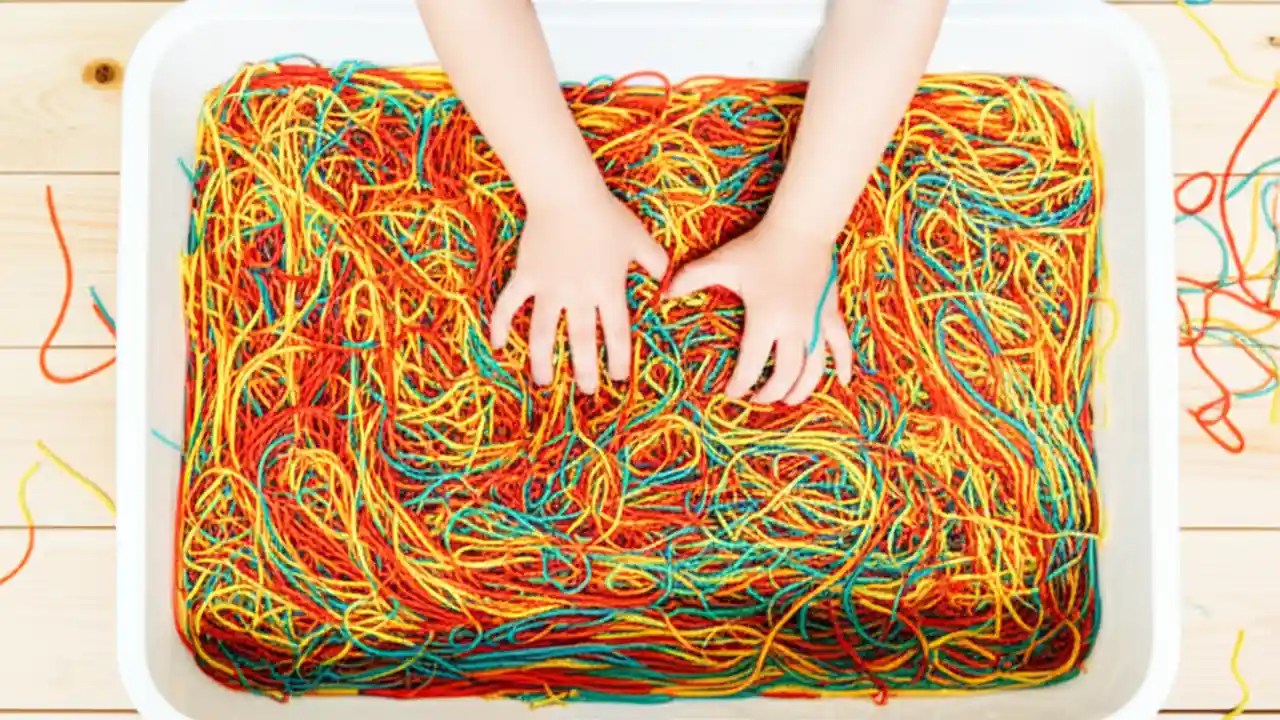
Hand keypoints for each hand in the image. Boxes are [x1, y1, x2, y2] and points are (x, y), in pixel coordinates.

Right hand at [490, 188, 668, 393]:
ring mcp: (549, 287)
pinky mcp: (526, 276)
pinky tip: (497, 344)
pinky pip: (509, 304)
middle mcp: (578, 294)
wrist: (567, 193)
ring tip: (544, 382)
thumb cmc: (606, 215)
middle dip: (585, 370)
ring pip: (543, 333)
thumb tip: (668, 285)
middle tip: (587, 391)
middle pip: (581, 341)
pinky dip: (500, 324)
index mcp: (608, 289)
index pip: (615, 333)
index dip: (618, 358)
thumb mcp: (639, 238)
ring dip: (542, 360)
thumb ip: (656, 263)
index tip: (618, 377)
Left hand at [666, 221, 852, 404]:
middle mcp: (794, 327)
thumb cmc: (758, 246)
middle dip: (770, 392)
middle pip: (785, 374)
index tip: (732, 393)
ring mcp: (816, 322)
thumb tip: (662, 293)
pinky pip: (842, 346)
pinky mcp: (831, 314)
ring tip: (789, 400)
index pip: (752, 364)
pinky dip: (845, 365)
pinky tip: (844, 381)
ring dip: (802, 388)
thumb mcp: (722, 262)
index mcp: (765, 319)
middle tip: (758, 398)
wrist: (801, 227)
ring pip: (814, 368)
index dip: (741, 384)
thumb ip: (691, 278)